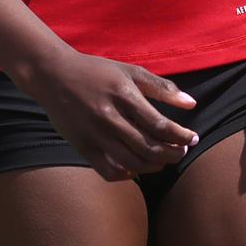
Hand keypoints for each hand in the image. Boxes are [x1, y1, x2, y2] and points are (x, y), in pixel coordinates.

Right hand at [21, 50, 199, 181]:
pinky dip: (127, 174)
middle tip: (182, 152)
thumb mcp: (130, 72)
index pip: (160, 125)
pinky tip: (137, 168)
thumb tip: (192, 104)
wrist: (53, 76)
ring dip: (154, 166)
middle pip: (148, 147)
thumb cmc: (97, 72)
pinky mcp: (82, 147)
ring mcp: (94, 135)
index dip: (181, 136)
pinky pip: (108, 171)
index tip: (192, 138)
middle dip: (172, 153)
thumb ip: (161, 87)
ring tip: (164, 160)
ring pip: (131, 162)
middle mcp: (109, 117)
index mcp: (123, 95)